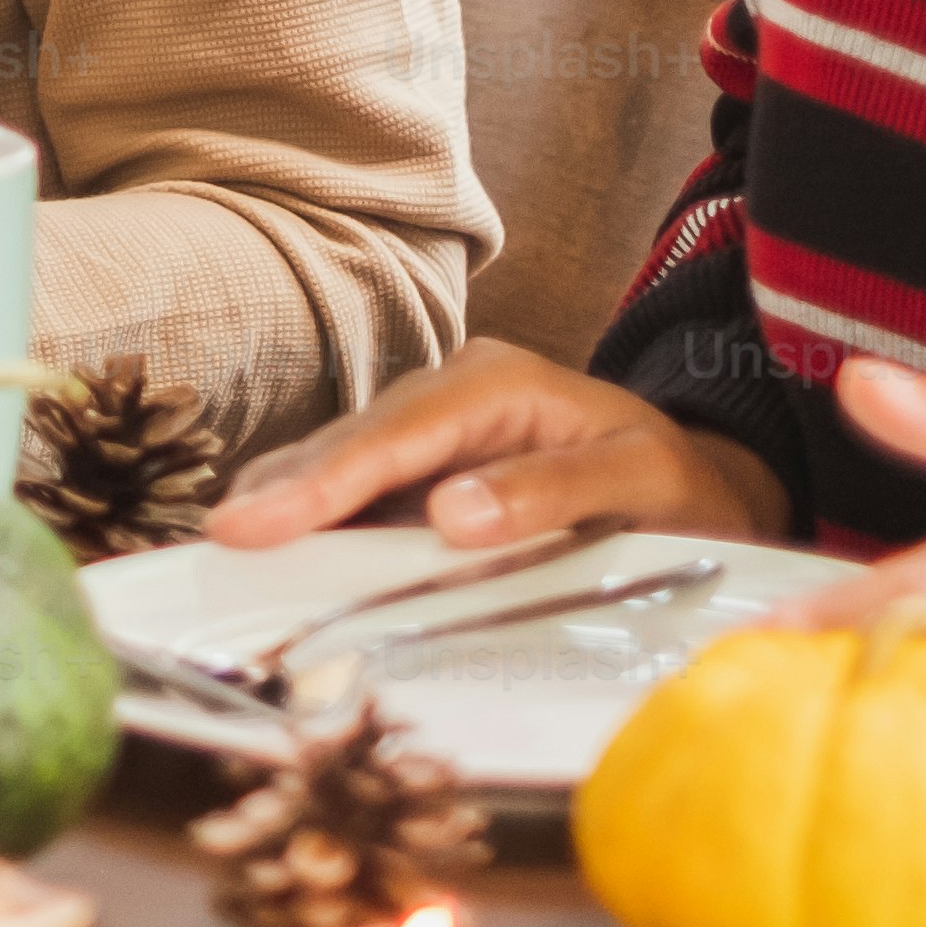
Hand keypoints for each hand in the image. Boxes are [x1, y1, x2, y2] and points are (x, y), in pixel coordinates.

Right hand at [209, 337, 787, 551]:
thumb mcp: (642, 483)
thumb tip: (449, 512)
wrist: (704, 491)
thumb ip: (552, 491)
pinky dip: (314, 515)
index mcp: (500, 385)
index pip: (398, 431)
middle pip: (353, 439)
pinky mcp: (429, 470)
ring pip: (345, 460)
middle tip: (220, 537)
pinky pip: (362, 489)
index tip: (262, 522)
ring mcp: (436, 432)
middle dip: (285, 486)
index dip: (325, 478)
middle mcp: (454, 395)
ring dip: (287, 499)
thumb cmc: (680, 487)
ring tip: (227, 541)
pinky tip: (272, 541)